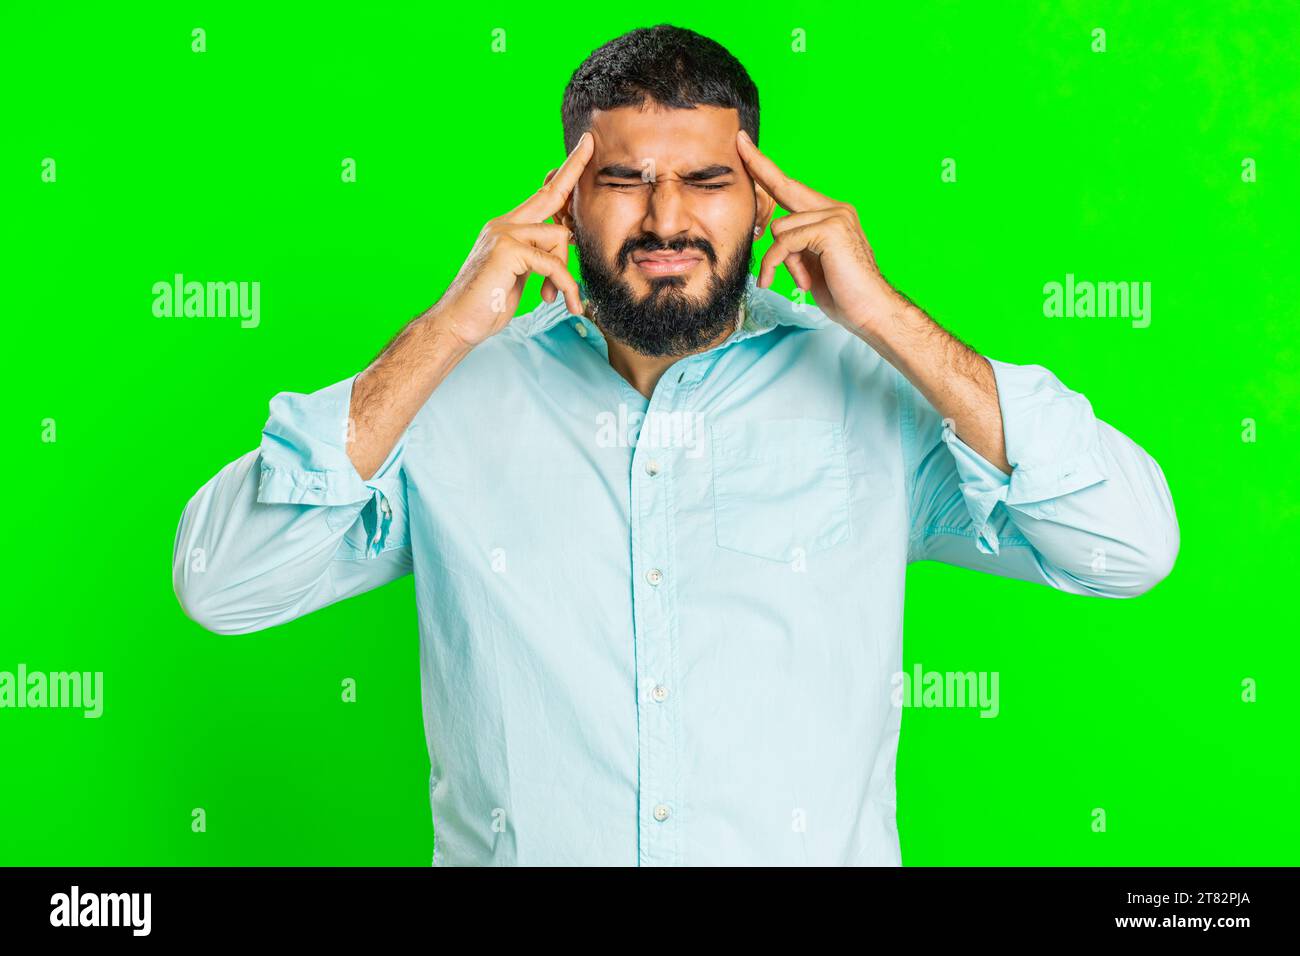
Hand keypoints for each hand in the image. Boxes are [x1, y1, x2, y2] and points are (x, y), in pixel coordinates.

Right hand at [433, 132, 592, 349]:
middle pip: (550, 194)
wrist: (457, 324)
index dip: (562, 175)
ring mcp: (503, 234)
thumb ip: (537, 255)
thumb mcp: (518, 275)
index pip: (541, 197)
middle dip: (573, 168)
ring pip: (558, 238)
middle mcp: (503, 224)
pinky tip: (559, 302)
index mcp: (506, 228)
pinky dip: (563, 284)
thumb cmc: (487, 305)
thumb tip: (561, 243)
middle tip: (590, 142)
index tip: (581, 150)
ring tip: (557, 298)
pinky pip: (552, 262)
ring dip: (565, 274)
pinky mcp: (507, 250)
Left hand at [736, 129, 894, 330]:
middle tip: (739, 141)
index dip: (767, 168)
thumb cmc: (843, 292)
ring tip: (803, 279)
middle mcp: (835, 208)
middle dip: (758, 165)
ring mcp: (835, 215)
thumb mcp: (811, 264)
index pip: (792, 187)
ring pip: (779, 227)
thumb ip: (795, 244)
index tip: (746, 145)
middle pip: (784, 185)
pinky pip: (784, 242)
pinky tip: (799, 282)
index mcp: (831, 214)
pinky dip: (780, 263)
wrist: (871, 310)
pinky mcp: (830, 229)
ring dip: (780, 259)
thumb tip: (773, 232)